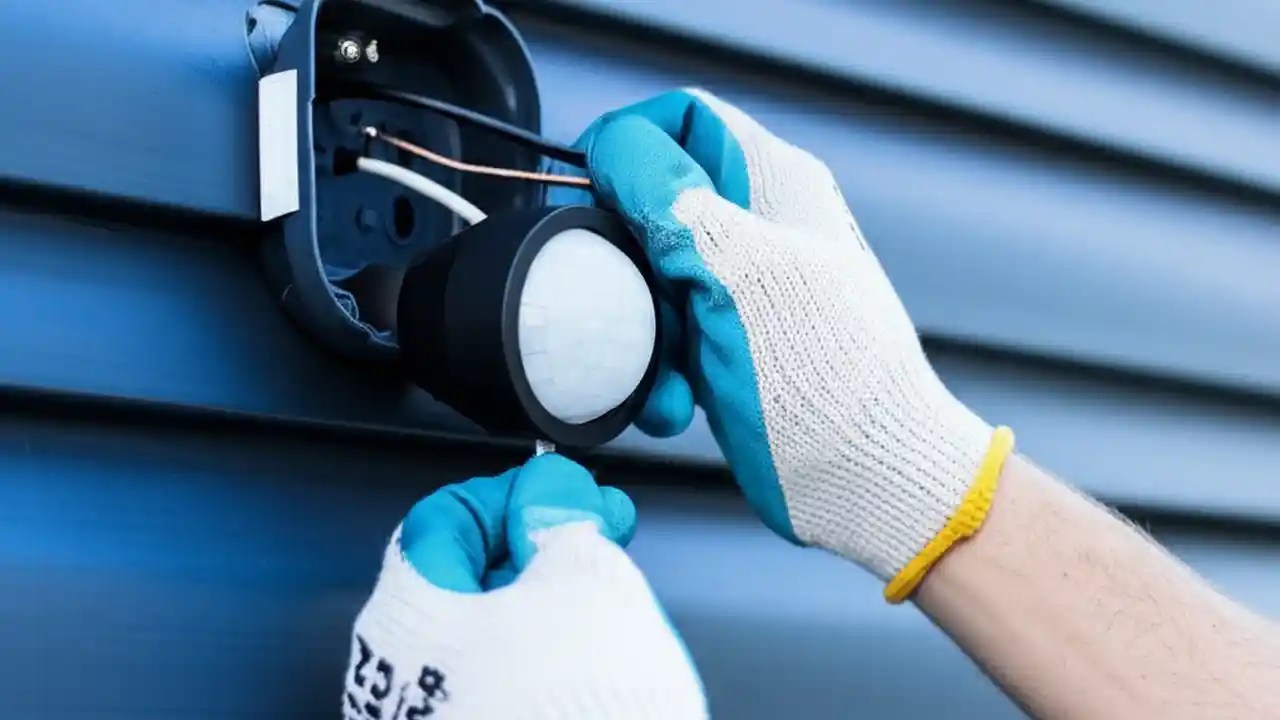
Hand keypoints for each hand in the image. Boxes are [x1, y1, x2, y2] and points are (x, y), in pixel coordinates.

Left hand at [343, 454, 706, 718]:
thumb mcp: (582, 576)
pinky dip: (547, 652)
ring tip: (612, 587)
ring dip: (551, 597)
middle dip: (542, 544)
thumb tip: (550, 495)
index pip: (447, 517)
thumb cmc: (572, 707)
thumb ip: (560, 521)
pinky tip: (597, 645)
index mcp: (407, 616)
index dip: (516, 492)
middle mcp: (401, 675)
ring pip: (491, 632)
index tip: (564, 492)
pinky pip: (505, 679)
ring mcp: (436, 719)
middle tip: (598, 530)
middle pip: (469, 575)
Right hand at [576, 90, 1014, 601]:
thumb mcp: (737, 272)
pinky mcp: (728, 347)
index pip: (685, 121)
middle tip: (628, 299)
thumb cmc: (828, 376)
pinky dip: (657, 374)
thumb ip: (668, 201)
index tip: (592, 187)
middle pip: (652, 208)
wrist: (869, 481)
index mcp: (775, 185)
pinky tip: (675, 406)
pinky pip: (664, 339)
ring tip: (666, 377)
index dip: (629, 144)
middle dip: (627, 263)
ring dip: (640, 333)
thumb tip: (613, 147)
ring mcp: (743, 291)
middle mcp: (758, 229)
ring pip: (649, 281)